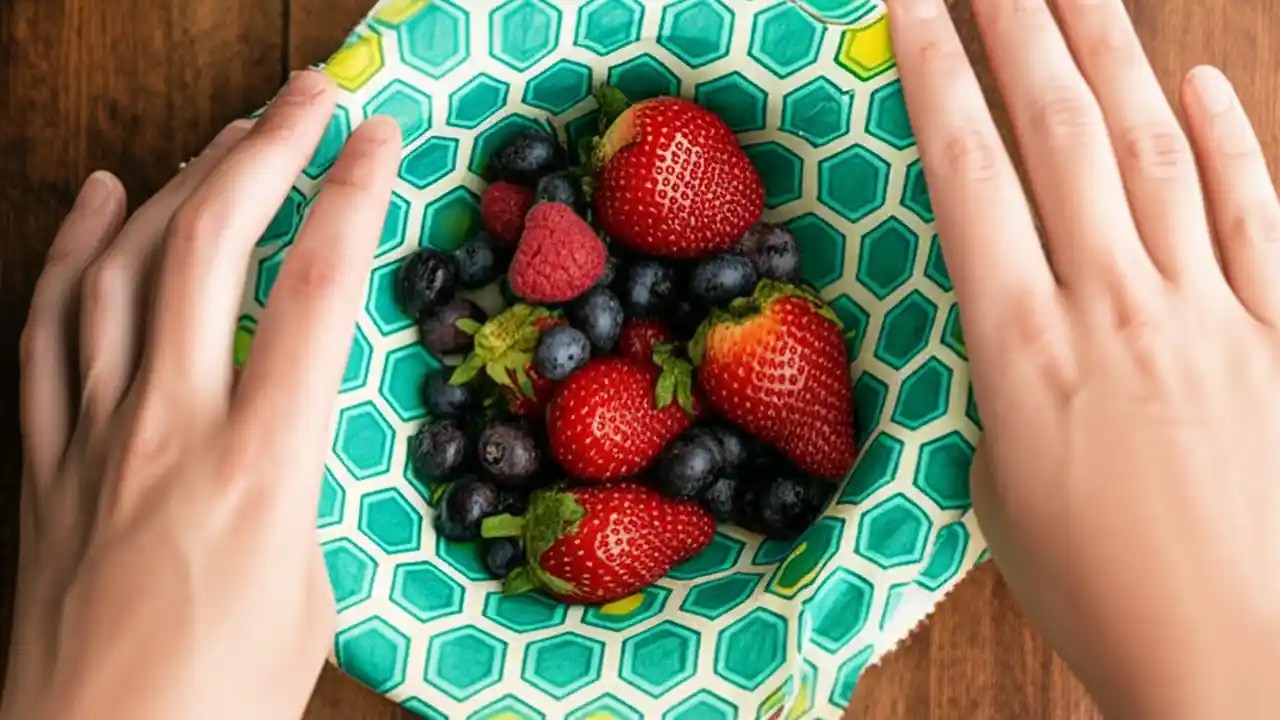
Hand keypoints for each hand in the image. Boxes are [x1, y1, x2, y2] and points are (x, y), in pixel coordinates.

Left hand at [4, 71, 399, 719]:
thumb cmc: (223, 699)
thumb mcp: (319, 587)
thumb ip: (309, 482)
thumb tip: (299, 418)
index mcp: (263, 470)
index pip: (319, 294)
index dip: (357, 196)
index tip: (384, 137)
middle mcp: (169, 431)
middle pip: (213, 248)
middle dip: (269, 149)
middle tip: (312, 95)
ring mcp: (93, 436)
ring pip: (124, 269)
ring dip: (182, 182)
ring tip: (230, 136)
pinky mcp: (43, 458)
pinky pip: (47, 328)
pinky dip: (70, 248)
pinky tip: (102, 197)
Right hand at [889, 1, 1279, 716]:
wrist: (1235, 663)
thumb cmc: (1099, 594)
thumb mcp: (999, 489)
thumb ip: (1003, 386)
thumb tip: (1015, 327)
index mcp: (1025, 351)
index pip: (970, 176)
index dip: (936, 78)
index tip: (912, 10)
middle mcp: (1118, 309)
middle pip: (1061, 133)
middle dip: (1018, 28)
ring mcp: (1211, 314)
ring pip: (1155, 151)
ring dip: (1113, 54)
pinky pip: (1257, 218)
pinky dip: (1232, 142)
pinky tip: (1199, 87)